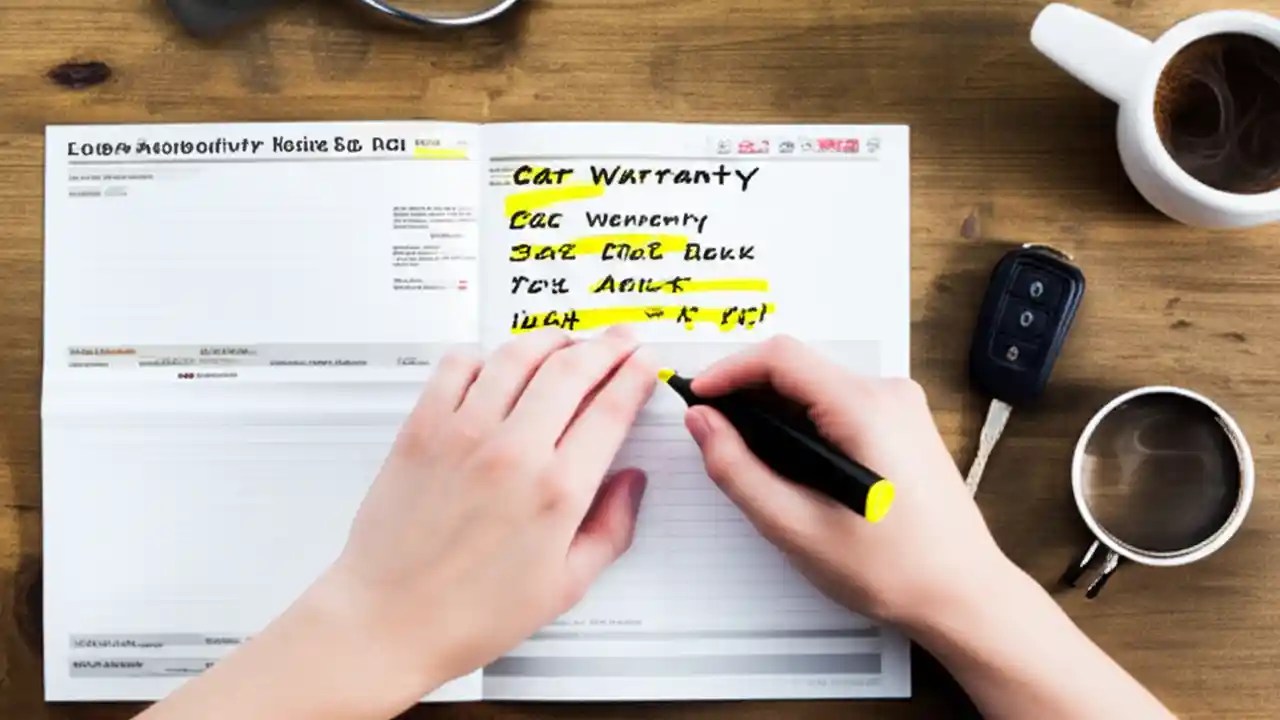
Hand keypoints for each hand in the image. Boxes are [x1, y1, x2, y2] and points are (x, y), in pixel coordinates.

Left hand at [305, 327, 655, 708]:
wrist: (388, 621)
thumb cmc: (469, 614)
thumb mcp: (565, 585)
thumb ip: (611, 529)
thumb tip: (631, 484)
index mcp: (557, 492)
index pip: (611, 409)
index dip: (635, 376)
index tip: (644, 365)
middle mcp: (513, 453)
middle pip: (572, 369)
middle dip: (606, 346)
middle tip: (619, 340)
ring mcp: (464, 435)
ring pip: (518, 356)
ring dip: (551, 339)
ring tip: (565, 341)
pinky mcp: (421, 430)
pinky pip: (457, 367)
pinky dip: (484, 355)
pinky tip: (496, 366)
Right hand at [684, 336, 1011, 628]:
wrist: (964, 595)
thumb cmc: (896, 570)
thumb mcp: (797, 527)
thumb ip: (739, 470)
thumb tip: (702, 423)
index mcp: (865, 409)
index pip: (781, 357)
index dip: (728, 371)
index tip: (697, 398)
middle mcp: (889, 394)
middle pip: (798, 368)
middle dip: (748, 394)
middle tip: (715, 437)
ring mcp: (901, 407)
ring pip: (816, 387)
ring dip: (776, 413)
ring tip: (753, 461)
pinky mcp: (903, 424)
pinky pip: (839, 404)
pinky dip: (805, 424)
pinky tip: (794, 467)